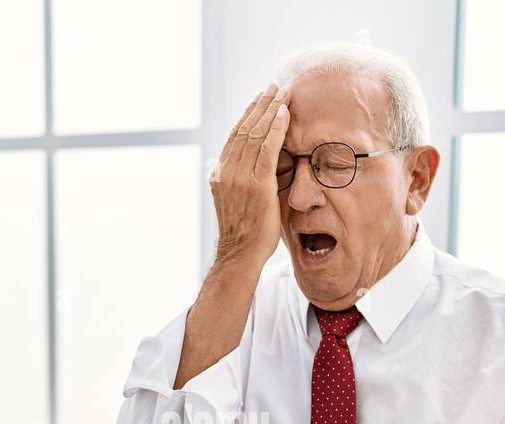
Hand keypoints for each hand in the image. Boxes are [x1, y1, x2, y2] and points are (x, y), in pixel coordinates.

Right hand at [209, 84, 290, 272]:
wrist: (240, 255)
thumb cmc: (245, 232)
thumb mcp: (237, 200)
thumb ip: (241, 180)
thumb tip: (249, 168)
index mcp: (220, 172)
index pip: (235, 135)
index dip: (249, 114)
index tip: (262, 99)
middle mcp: (226, 171)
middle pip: (244, 128)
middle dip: (261, 105)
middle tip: (275, 87)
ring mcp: (239, 177)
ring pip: (254, 134)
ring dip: (270, 110)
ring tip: (282, 93)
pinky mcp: (255, 185)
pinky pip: (266, 149)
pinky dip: (275, 128)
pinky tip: (284, 114)